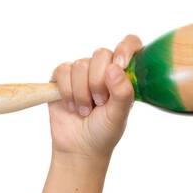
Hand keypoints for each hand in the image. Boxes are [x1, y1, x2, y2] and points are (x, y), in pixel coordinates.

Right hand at [48, 32, 141, 159]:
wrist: (79, 148)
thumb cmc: (104, 132)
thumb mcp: (119, 115)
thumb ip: (122, 92)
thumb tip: (115, 68)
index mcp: (123, 75)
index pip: (130, 44)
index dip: (125, 48)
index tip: (120, 64)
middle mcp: (103, 70)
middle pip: (101, 54)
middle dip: (98, 83)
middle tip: (100, 103)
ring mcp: (82, 73)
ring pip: (80, 65)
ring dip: (82, 93)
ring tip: (85, 110)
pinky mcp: (62, 78)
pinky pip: (63, 71)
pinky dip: (67, 92)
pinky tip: (71, 106)